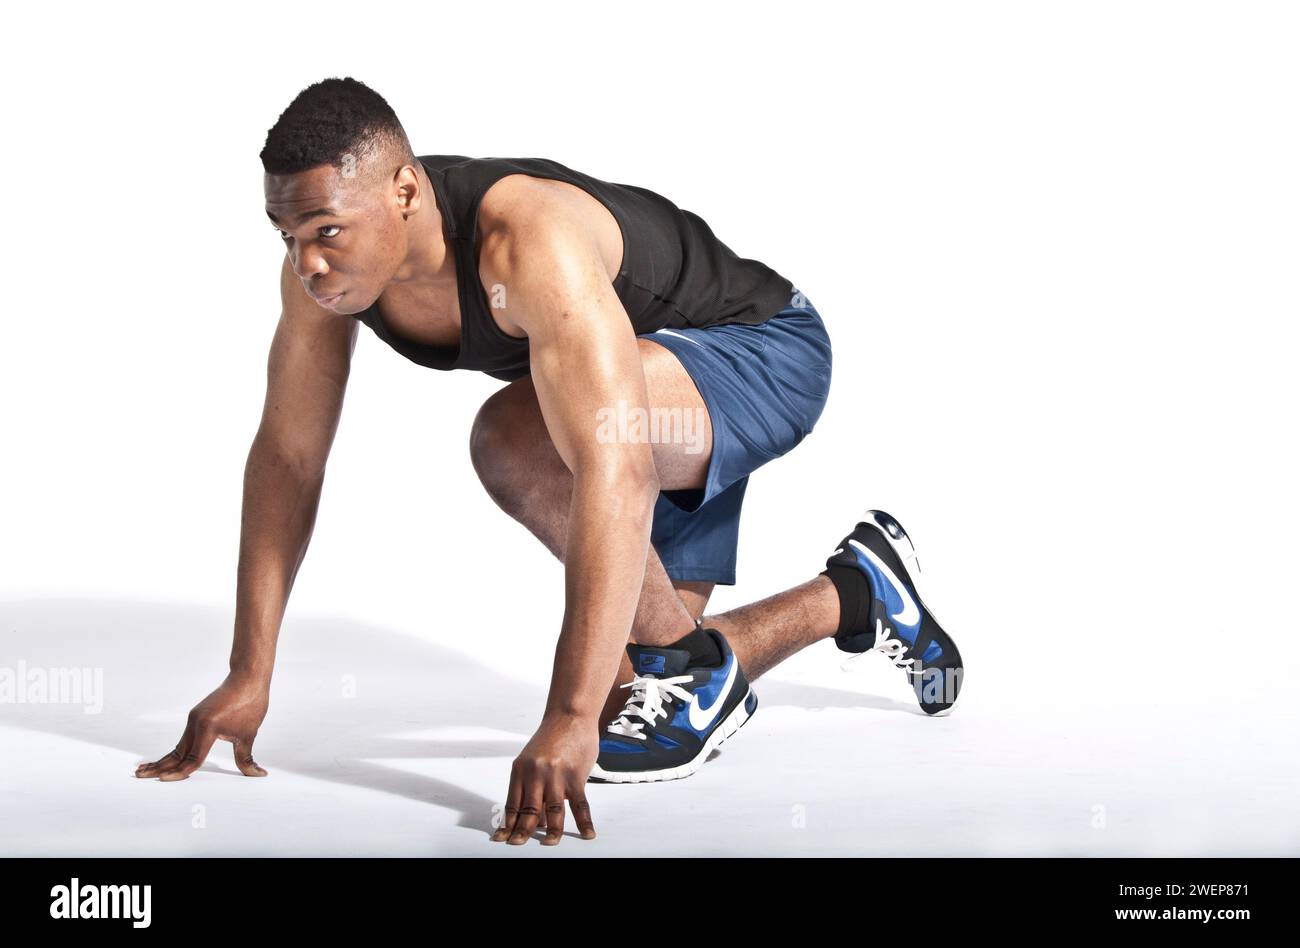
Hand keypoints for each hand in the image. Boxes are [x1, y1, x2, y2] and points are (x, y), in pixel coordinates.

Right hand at [134, 672, 269, 780]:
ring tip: (144, 769)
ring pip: (178, 745)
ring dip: (163, 759)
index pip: (192, 758)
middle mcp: (196, 723)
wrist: (248, 678)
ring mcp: (194, 719)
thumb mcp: (248, 734)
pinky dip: (175, 750)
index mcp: (207, 728)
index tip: (163, 781)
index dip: (180, 773)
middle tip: (139, 776)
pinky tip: (168, 758)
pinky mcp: (196, 716)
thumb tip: (257, 774)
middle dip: (159, 766)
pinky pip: (184, 738)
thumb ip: (246, 758)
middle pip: (176, 752)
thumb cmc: (250, 704)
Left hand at [492, 712, 597, 845]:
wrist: (570, 715)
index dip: (507, 823)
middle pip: (528, 811)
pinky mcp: (575, 776)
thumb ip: (532, 785)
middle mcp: (535, 774)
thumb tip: (536, 816)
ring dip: (551, 832)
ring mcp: (555, 776)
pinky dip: (584, 822)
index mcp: (520, 770)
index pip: (512, 804)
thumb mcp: (533, 759)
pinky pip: (579, 805)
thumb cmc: (553, 737)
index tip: (502, 838)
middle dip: (522, 832)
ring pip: (552, 812)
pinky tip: (587, 833)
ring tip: (549, 843)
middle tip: (518, 845)